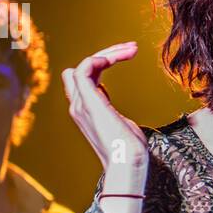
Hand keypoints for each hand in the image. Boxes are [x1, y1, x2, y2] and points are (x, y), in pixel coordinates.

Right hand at [60, 42, 148, 187]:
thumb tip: (109, 101)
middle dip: (107, 53)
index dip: (102, 63)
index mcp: (87, 111)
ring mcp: (82, 105)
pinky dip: (96, 60)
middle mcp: (79, 106)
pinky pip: (83, 70)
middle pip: (83, 68)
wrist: (128, 164)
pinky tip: (114, 58)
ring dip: (107, 53)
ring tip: (130, 50)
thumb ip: (112, 111)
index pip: (84, 77)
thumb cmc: (130, 151)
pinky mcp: (89, 103)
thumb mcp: (121, 125)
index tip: (129, 55)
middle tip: (132, 48)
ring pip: (83, 65)